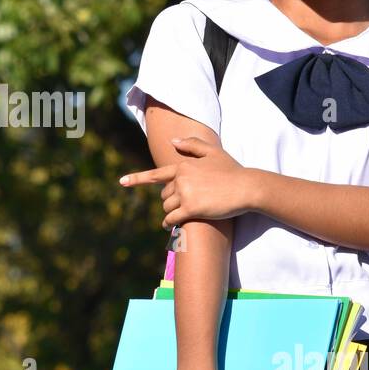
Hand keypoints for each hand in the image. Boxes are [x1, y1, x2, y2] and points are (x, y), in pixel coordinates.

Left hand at [119, 136, 258, 227]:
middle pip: (164, 195)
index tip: (122, 182)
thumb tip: (172, 142)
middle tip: (185, 203)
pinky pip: (172, 219)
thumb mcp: (213, 152)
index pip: (156, 174)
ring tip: (184, 213)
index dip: (137, 179)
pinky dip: (169, 224)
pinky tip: (171, 227)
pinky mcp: (192, 208)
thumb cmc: (232, 170)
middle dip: (171, 200)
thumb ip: (192, 146)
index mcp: (183, 165)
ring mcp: (185, 194)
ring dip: (172, 212)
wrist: (247, 187)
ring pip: (167, 207)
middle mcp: (181, 179)